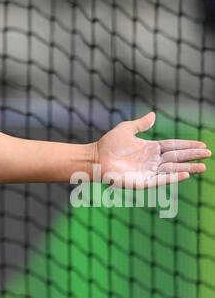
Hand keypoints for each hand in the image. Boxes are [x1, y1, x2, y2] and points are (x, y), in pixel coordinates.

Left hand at [94, 111, 209, 186]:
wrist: (94, 158)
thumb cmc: (108, 144)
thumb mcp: (127, 129)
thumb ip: (141, 123)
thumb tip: (153, 115)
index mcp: (150, 148)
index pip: (174, 146)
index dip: (188, 146)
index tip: (202, 145)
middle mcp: (151, 161)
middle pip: (177, 158)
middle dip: (192, 156)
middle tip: (208, 155)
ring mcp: (148, 172)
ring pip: (172, 169)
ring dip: (188, 168)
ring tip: (203, 167)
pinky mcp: (142, 182)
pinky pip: (161, 180)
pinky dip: (173, 177)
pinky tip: (186, 174)